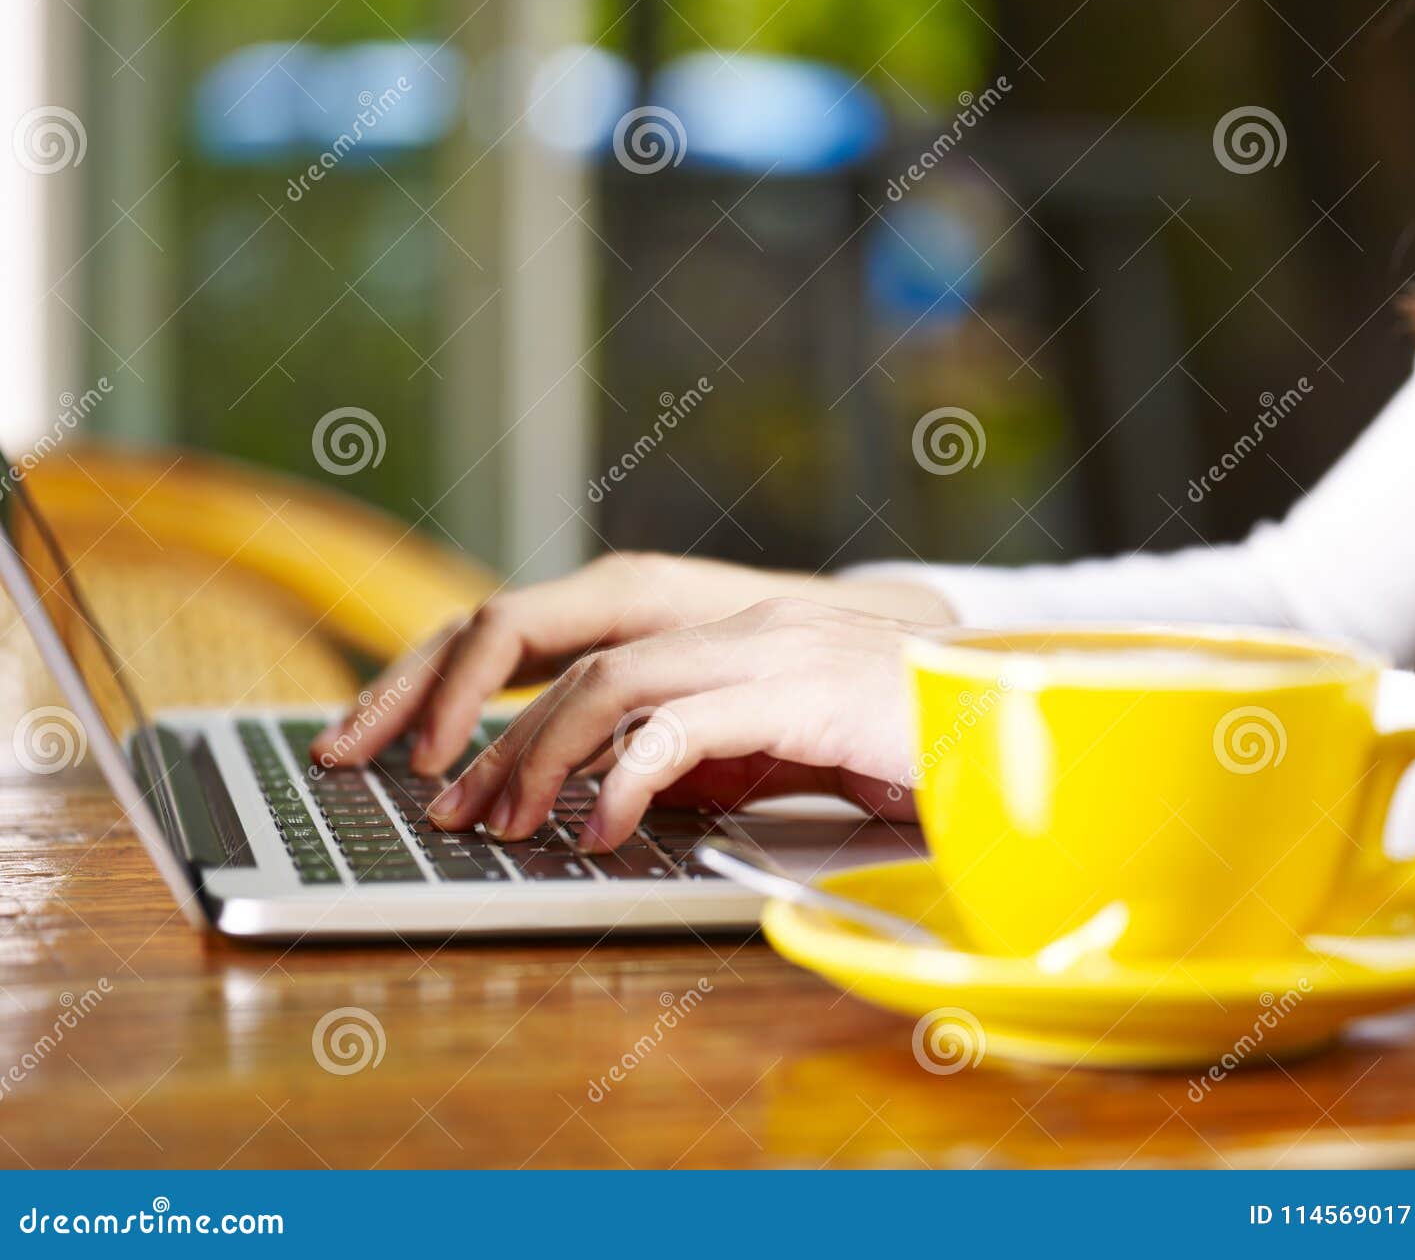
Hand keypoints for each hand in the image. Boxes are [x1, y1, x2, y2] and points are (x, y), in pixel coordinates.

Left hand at [312, 552, 950, 774]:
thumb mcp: (752, 741)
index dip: (444, 674)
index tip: (379, 741)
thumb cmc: (878, 727)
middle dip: (461, 715)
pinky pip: (684, 725)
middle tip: (425, 802)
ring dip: (535, 755)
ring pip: (607, 679)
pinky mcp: (803, 689)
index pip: (537, 625)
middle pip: (546, 636)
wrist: (1003, 711)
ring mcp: (757, 643)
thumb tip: (591, 793)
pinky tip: (603, 831)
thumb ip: (674, 748)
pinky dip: (627, 780)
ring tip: (501, 826)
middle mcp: (713, 615)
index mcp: (690, 619)